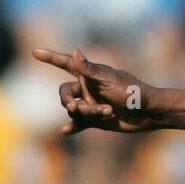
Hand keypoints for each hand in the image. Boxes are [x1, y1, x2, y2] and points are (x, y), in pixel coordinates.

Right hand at [32, 47, 153, 133]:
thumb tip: (75, 51)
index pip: (66, 63)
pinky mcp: (95, 120)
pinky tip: (66, 131)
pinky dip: (72, 127)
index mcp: (90, 74)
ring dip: (87, 113)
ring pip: (74, 110)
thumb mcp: (110, 79)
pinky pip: (78, 124)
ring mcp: (90, 104)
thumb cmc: (133, 91)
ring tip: (106, 113)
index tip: (35, 52)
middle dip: (68, 101)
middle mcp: (87, 88)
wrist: (149, 112)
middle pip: (64, 93)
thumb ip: (90, 69)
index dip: (51, 57)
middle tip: (76, 107)